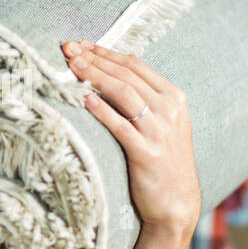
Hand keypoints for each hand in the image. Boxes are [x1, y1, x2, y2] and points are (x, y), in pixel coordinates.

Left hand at [61, 40, 200, 236]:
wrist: (177, 204)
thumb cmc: (164, 161)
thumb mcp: (164, 124)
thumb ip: (145, 99)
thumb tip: (110, 74)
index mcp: (174, 98)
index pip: (136, 65)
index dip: (107, 52)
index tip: (83, 45)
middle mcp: (169, 110)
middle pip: (127, 75)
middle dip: (96, 59)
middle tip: (70, 49)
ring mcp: (160, 131)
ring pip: (124, 94)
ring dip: (96, 77)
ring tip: (73, 66)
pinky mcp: (147, 153)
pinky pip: (121, 127)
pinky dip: (103, 111)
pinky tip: (85, 99)